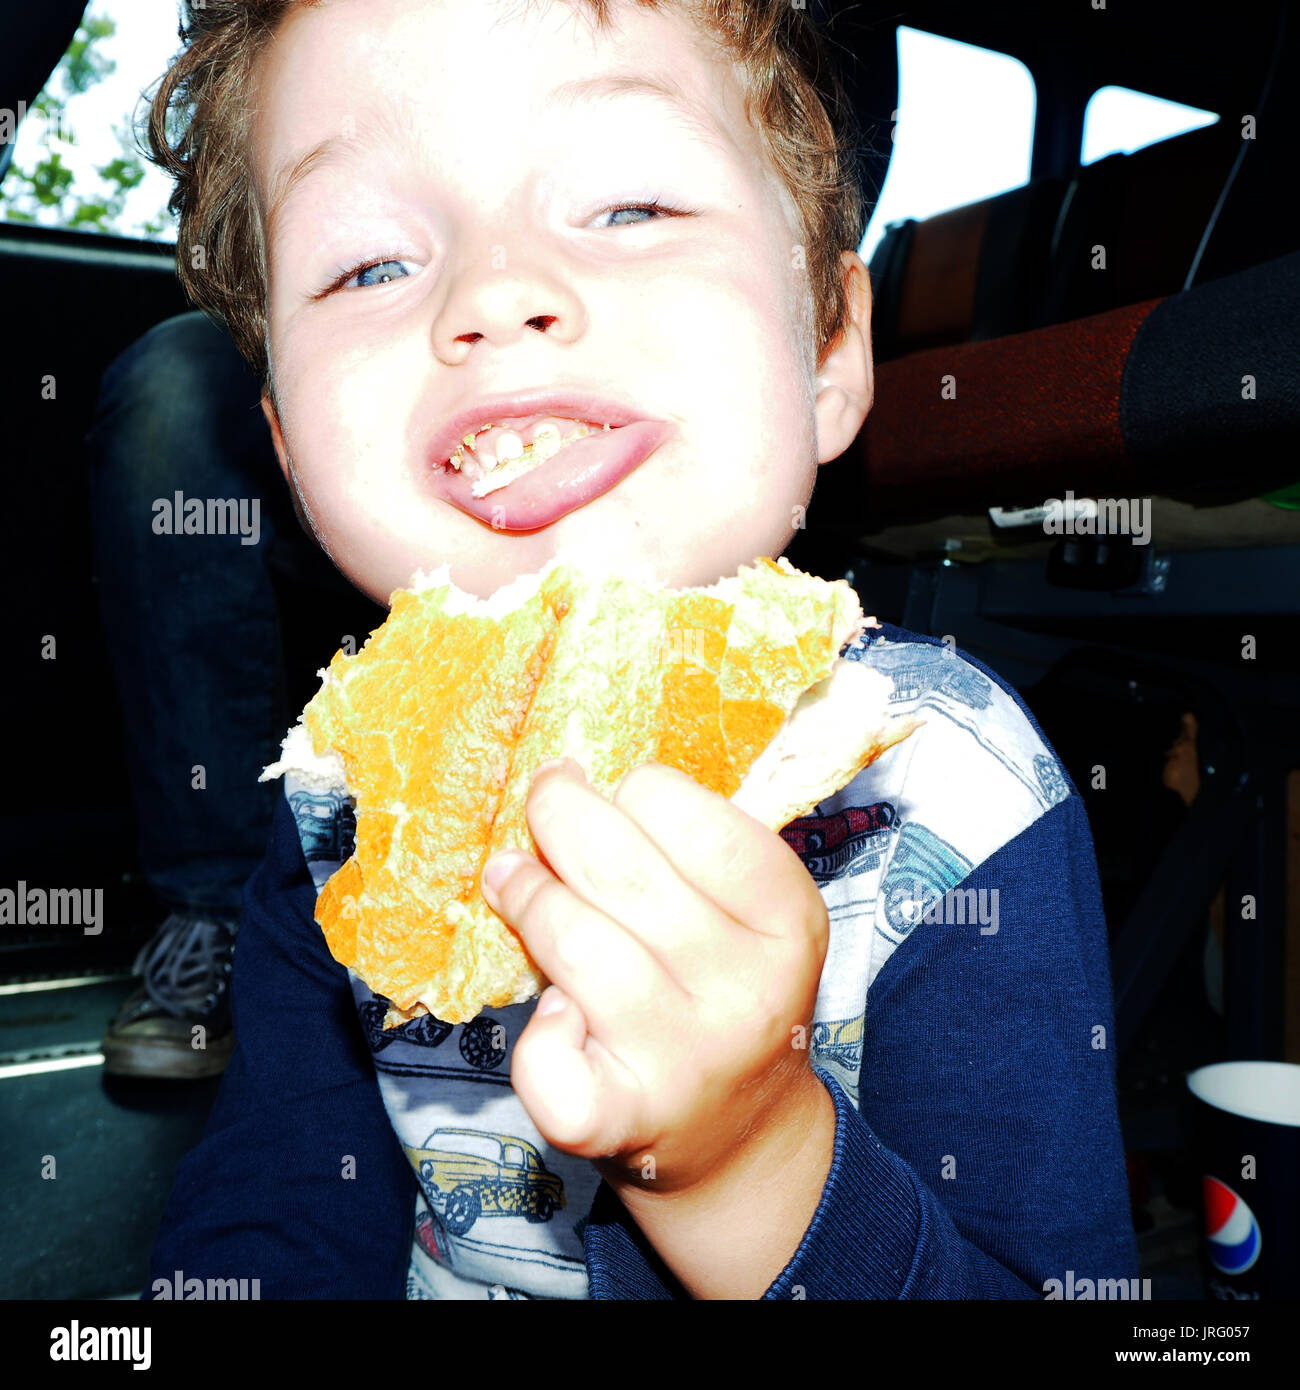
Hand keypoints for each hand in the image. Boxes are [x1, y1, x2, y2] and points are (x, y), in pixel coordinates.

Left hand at [479, 756, 830, 1196]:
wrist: (741, 1138)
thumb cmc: (726, 994)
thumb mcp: (749, 917)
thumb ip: (692, 851)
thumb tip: (581, 781)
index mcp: (788, 921)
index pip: (696, 820)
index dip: (638, 791)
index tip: (614, 791)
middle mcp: (747, 989)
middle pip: (623, 871)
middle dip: (561, 814)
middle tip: (542, 798)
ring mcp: (684, 1057)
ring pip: (576, 942)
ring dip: (528, 894)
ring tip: (509, 876)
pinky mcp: (621, 1118)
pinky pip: (548, 1059)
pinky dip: (534, 1031)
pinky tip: (549, 1010)